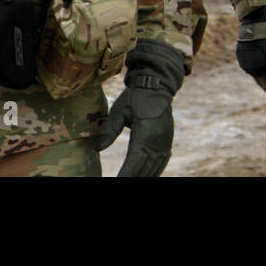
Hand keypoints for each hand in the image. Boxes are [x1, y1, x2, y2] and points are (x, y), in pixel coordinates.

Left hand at [96, 39, 184, 176]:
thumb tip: (97, 149)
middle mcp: (158, 139)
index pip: (135, 160)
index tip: (117, 181)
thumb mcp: (119, 110)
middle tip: (121, 182)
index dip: (126, 174)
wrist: (157, 84)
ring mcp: (165, 140)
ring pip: (155, 166)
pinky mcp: (168, 139)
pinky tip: (148, 175)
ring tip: (133, 181)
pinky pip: (162, 160)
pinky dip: (155, 170)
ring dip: (145, 176)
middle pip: (145, 167)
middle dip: (134, 178)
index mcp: (146, 133)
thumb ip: (109, 130)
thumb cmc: (135, 96)